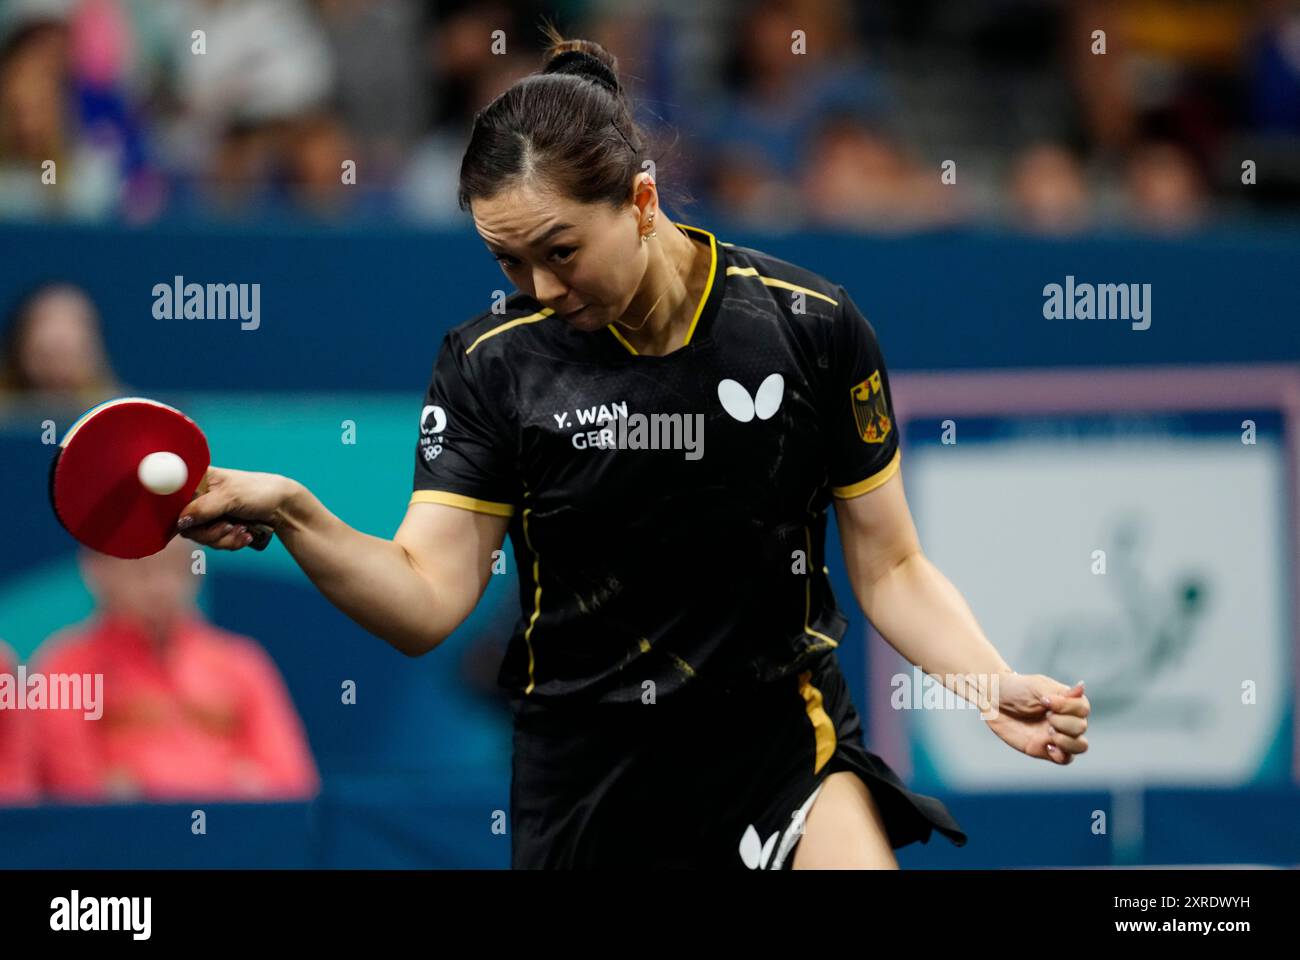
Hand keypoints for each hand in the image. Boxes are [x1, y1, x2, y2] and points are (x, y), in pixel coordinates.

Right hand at [176, 466, 296, 550]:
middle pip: (187, 525)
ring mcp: (209, 514)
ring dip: (224, 539)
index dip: (179, 516)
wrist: (283, 506)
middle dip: (210, 532)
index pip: (173, 500)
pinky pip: (216, 542)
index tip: (193, 524)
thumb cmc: (258, 491)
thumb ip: (204, 507)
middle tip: (228, 527)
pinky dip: (231, 542)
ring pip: (202, 537)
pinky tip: (245, 535)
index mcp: (197, 480)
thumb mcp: (230, 496)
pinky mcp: (219, 527)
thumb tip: (181, 521)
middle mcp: (199, 497)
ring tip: (242, 530)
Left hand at [983, 673, 1089, 765]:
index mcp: (1067, 702)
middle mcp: (1066, 719)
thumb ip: (1060, 692)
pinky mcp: (1045, 749)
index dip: (1068, 707)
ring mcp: (1057, 735)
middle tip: (1046, 716)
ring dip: (1066, 740)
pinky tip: (1047, 746)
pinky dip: (1061, 755)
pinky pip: (1065, 759)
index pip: (1083, 708)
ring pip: (1080, 746)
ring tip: (1048, 732)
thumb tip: (1082, 687)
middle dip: (1063, 722)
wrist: (994, 700)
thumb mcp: (1037, 686)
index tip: (1046, 701)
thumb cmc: (1016, 689)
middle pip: (1081, 727)